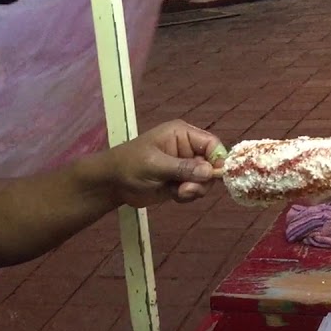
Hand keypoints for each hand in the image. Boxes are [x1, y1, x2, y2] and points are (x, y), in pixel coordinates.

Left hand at [103, 120, 225, 207]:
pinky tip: (174, 195)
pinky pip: (195, 190)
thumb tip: (209, 171)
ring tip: (178, 192)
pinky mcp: (181, 182)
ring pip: (205, 180)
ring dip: (195, 190)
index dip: (218, 159)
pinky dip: (188, 196)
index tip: (216, 176)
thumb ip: (183, 168)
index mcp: (183, 134)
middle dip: (203, 180)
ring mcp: (185, 166)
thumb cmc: (130, 165)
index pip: (212, 143)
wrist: (112, 183)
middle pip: (212, 164)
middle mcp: (187, 149)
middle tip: (186, 189)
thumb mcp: (155, 165)